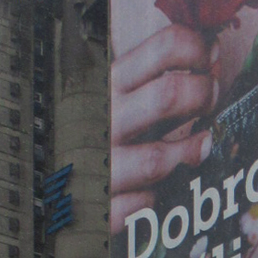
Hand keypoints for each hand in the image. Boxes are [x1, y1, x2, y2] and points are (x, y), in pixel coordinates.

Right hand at [111, 24, 217, 233]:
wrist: (44, 187)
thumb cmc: (94, 134)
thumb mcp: (118, 96)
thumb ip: (158, 79)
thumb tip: (213, 54)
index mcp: (106, 85)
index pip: (163, 49)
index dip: (198, 50)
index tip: (210, 58)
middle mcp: (101, 120)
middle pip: (168, 96)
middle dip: (204, 95)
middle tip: (211, 100)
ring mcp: (97, 164)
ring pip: (156, 160)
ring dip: (190, 152)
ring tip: (202, 145)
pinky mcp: (98, 208)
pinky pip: (140, 204)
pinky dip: (155, 198)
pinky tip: (158, 191)